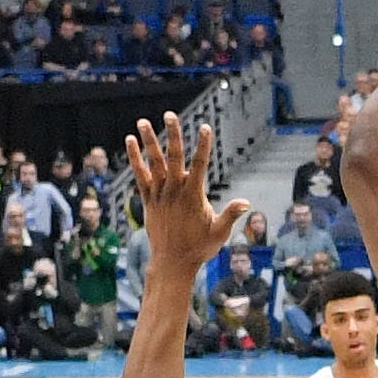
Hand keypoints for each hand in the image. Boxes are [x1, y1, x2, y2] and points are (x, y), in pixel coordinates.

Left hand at [123, 115, 246, 269]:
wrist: (172, 263)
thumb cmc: (199, 248)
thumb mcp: (220, 233)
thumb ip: (231, 215)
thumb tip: (246, 203)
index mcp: (193, 196)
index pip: (199, 165)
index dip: (203, 145)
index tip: (205, 128)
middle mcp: (174, 191)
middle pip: (174, 157)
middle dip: (173, 135)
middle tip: (170, 115)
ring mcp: (159, 194)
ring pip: (153, 163)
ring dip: (148, 141)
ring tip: (143, 121)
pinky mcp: (148, 199)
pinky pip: (140, 175)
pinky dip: (135, 159)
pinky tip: (130, 142)